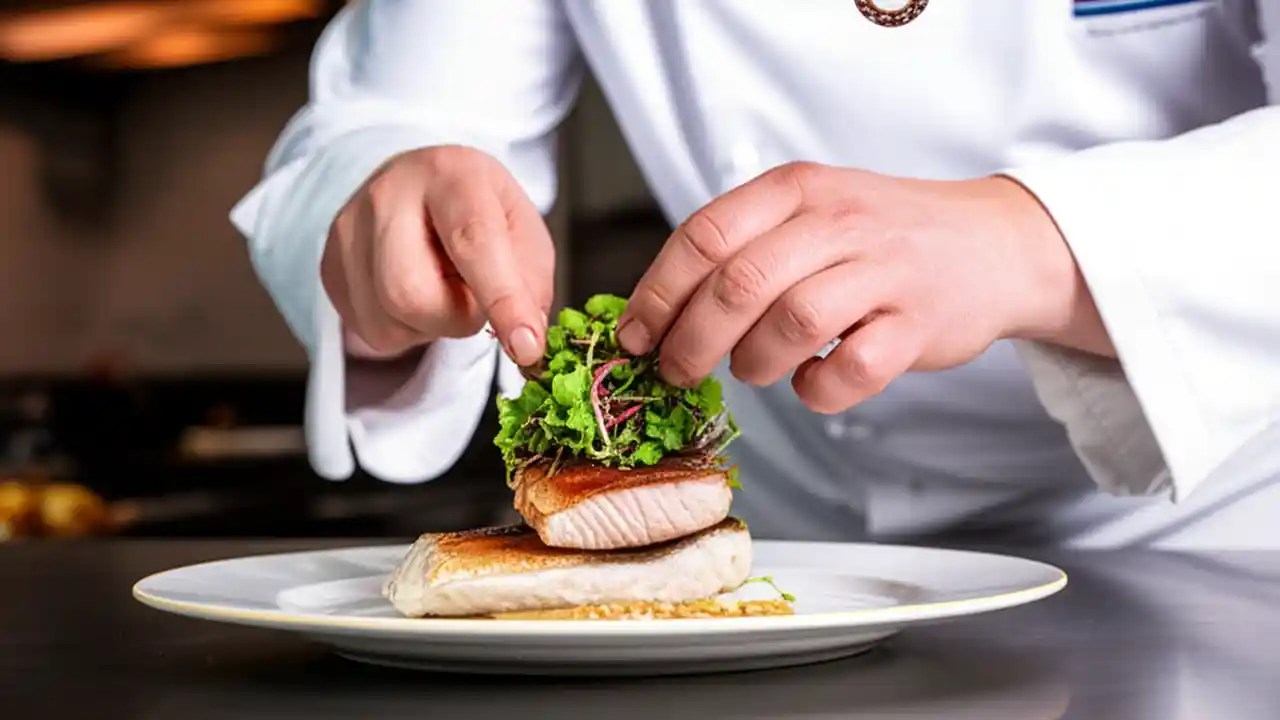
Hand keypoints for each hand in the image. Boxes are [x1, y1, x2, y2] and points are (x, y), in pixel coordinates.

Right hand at [322, 145, 552, 364]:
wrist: (418, 189)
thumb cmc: (477, 212)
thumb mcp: (523, 232)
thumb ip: (529, 285)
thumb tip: (524, 345)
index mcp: (450, 173)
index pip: (474, 241)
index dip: (502, 299)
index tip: (526, 346)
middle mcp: (387, 194)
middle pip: (411, 293)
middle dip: (458, 317)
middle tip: (474, 296)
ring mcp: (347, 231)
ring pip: (390, 322)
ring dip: (433, 325)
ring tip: (441, 284)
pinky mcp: (329, 268)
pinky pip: (372, 331)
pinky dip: (407, 329)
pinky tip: (417, 290)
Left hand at [617, 162, 1107, 413]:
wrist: (991, 244)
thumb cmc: (880, 237)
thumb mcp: (809, 213)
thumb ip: (740, 249)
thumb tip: (655, 313)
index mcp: (796, 190)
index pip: (705, 236)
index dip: (658, 294)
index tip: (634, 337)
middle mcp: (838, 221)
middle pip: (739, 284)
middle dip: (691, 341)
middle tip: (676, 372)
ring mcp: (883, 271)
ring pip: (792, 323)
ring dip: (754, 363)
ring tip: (753, 371)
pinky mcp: (919, 324)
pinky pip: (852, 369)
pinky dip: (818, 390)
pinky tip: (812, 383)